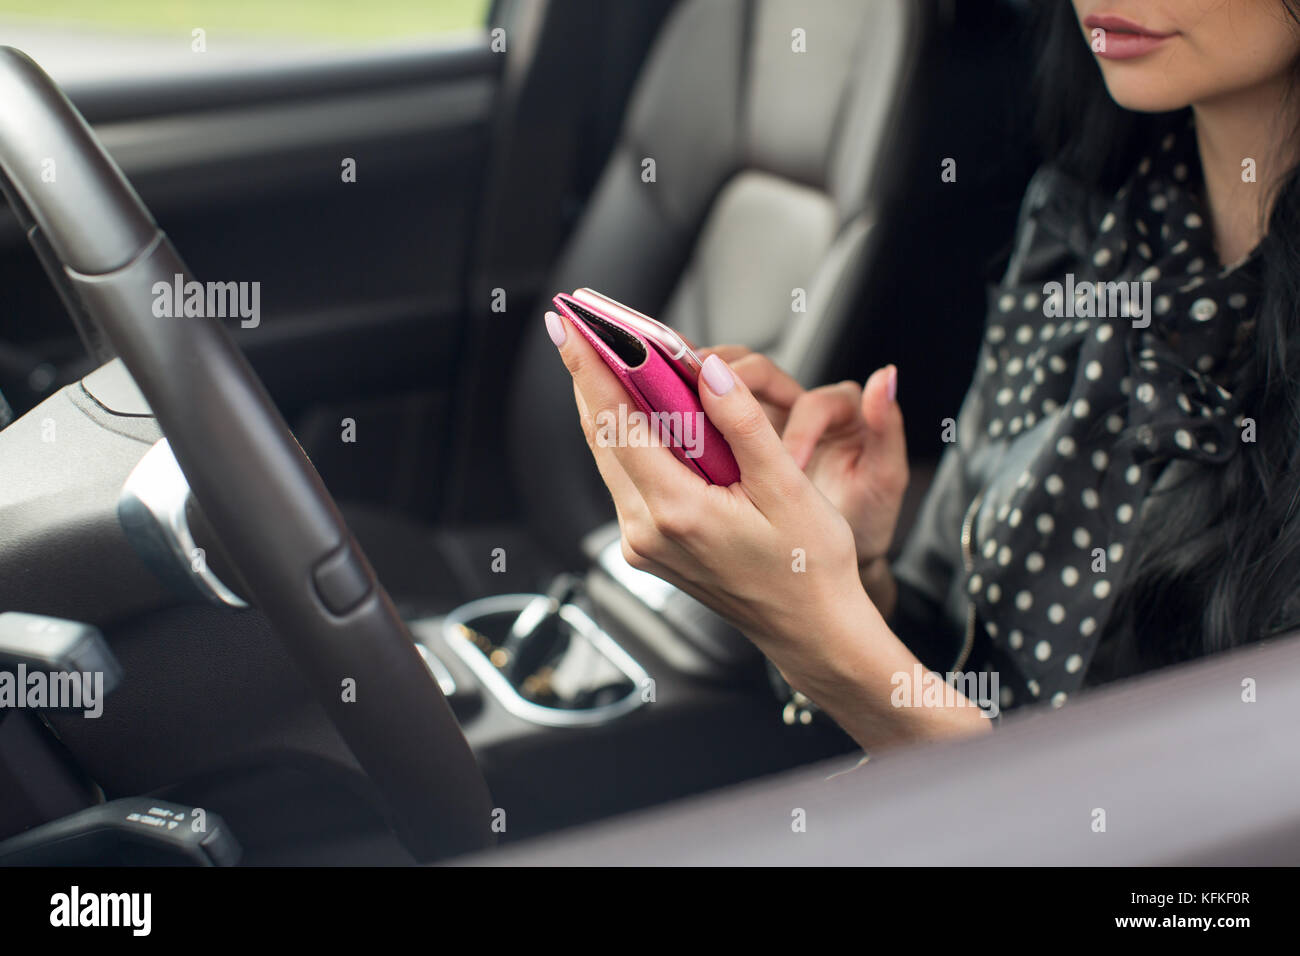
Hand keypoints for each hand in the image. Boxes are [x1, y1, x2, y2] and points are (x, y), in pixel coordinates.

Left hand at [547, 313, 983, 748]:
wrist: (809, 630)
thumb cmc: (809, 566)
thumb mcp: (787, 489)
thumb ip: (742, 424)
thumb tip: (707, 370)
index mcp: (678, 512)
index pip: (620, 423)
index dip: (592, 369)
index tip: (573, 326)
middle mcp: (648, 530)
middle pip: (602, 436)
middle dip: (590, 377)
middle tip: (581, 326)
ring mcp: (643, 543)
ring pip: (610, 457)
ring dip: (607, 405)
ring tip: (604, 354)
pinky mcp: (649, 547)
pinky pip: (626, 478)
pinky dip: (628, 437)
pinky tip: (639, 410)